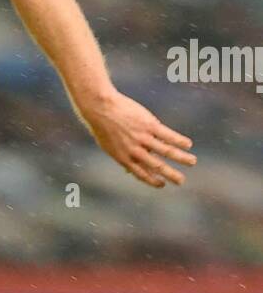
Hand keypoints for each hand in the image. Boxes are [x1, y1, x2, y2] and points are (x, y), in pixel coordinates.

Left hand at [80, 90, 195, 187]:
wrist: (100, 107)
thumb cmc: (103, 126)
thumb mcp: (108, 146)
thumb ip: (122, 158)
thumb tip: (128, 171)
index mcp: (124, 158)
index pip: (141, 174)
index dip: (153, 180)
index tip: (163, 184)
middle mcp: (135, 151)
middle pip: (157, 166)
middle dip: (171, 174)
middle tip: (181, 181)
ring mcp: (143, 138)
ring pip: (166, 151)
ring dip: (181, 158)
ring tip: (192, 162)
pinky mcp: (149, 125)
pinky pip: (168, 135)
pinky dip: (179, 140)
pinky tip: (188, 144)